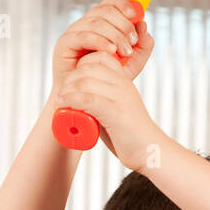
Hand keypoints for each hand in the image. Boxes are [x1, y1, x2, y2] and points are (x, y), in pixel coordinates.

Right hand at [51, 0, 153, 87]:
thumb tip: (143, 24)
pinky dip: (99, 41)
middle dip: (122, 24)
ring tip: (125, 51)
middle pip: (104, 10)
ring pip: (95, 22)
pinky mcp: (64, 44)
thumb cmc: (106, 80)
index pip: (109, 3)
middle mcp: (85, 24)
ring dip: (114, 35)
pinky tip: (110, 52)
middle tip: (133, 41)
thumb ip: (142, 45)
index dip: (122, 5)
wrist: (86, 101)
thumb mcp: (132, 62)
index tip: (135, 16)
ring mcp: (73, 33)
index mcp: (100, 24)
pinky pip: (83, 36)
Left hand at [54, 51, 160, 170]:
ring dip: (67, 90)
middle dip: (70, 79)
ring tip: (60, 101)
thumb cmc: (129, 135)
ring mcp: (120, 96)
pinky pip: (87, 99)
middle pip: (88, 68)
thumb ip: (99, 102)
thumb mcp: (114, 110)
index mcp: (124, 80)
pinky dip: (71, 100)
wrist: (149, 151)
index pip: (99, 58)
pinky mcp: (115, 111)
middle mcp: (123, 84)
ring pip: (85, 82)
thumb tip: (74, 100)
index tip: (70, 84)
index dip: (80, 67)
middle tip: (61, 94)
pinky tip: (64, 105)